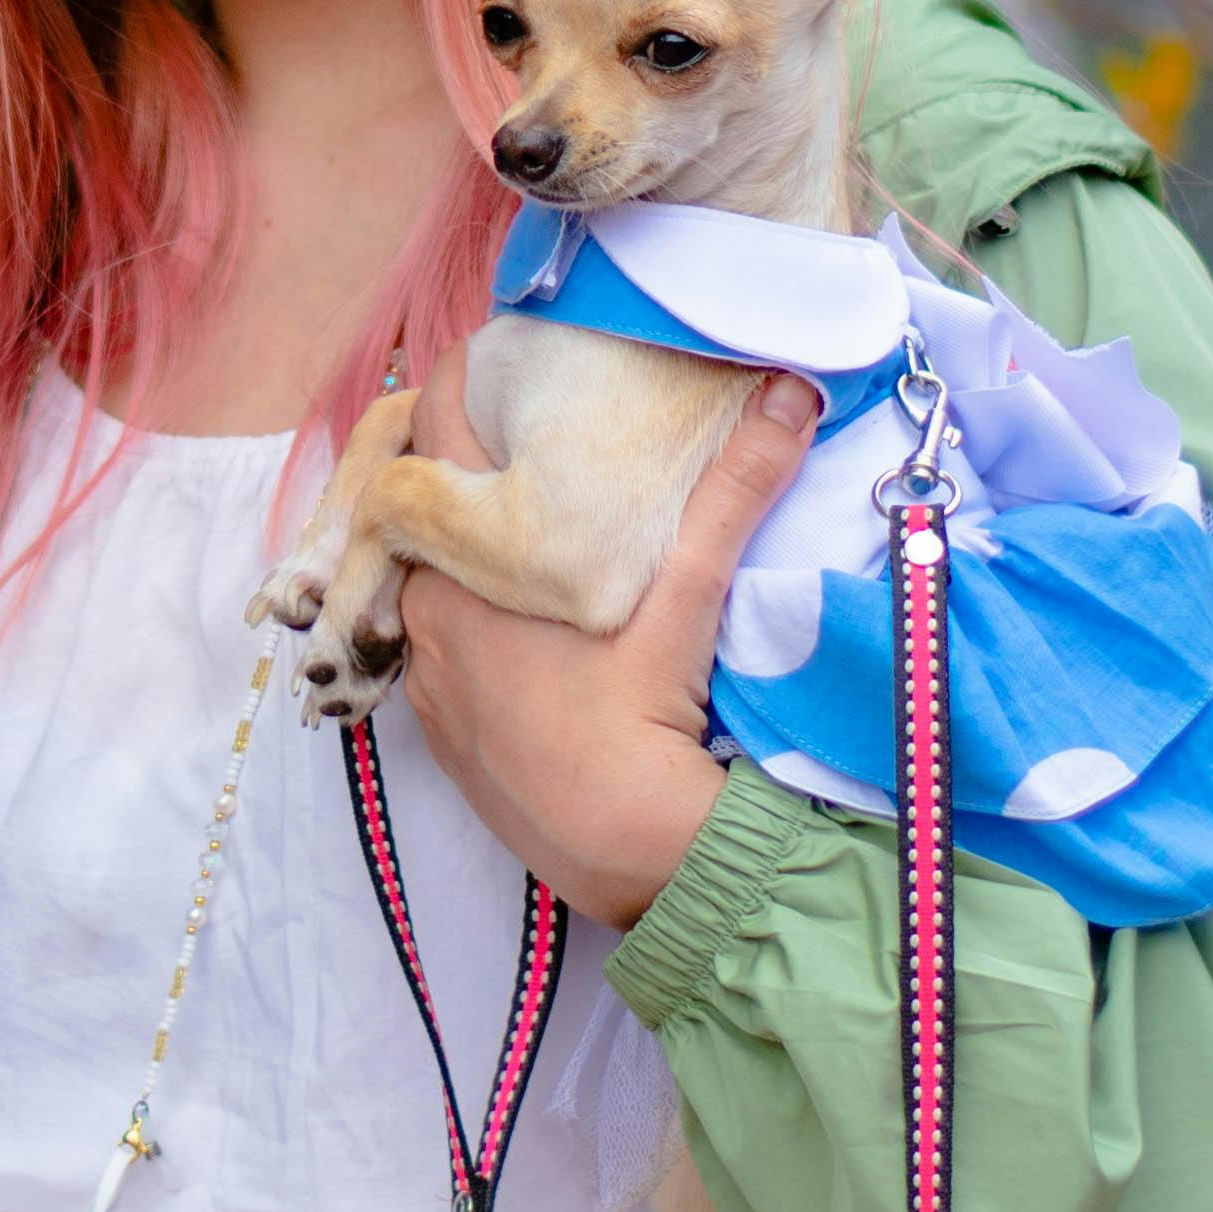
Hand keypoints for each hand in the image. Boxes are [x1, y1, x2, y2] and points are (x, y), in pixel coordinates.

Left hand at [391, 368, 818, 929]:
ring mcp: (427, 671)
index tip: (501, 364)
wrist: (618, 847)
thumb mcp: (689, 590)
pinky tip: (521, 619)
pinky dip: (465, 618)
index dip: (462, 386)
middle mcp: (426, 606)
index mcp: (466, 557)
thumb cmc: (642, 712)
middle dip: (467, 469)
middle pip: (422, 505)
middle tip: (524, 436)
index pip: (432, 433)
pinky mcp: (440, 726)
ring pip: (424, 578)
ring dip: (463, 548)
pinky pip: (434, 645)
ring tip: (522, 522)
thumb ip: (734, 486)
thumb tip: (790, 393)